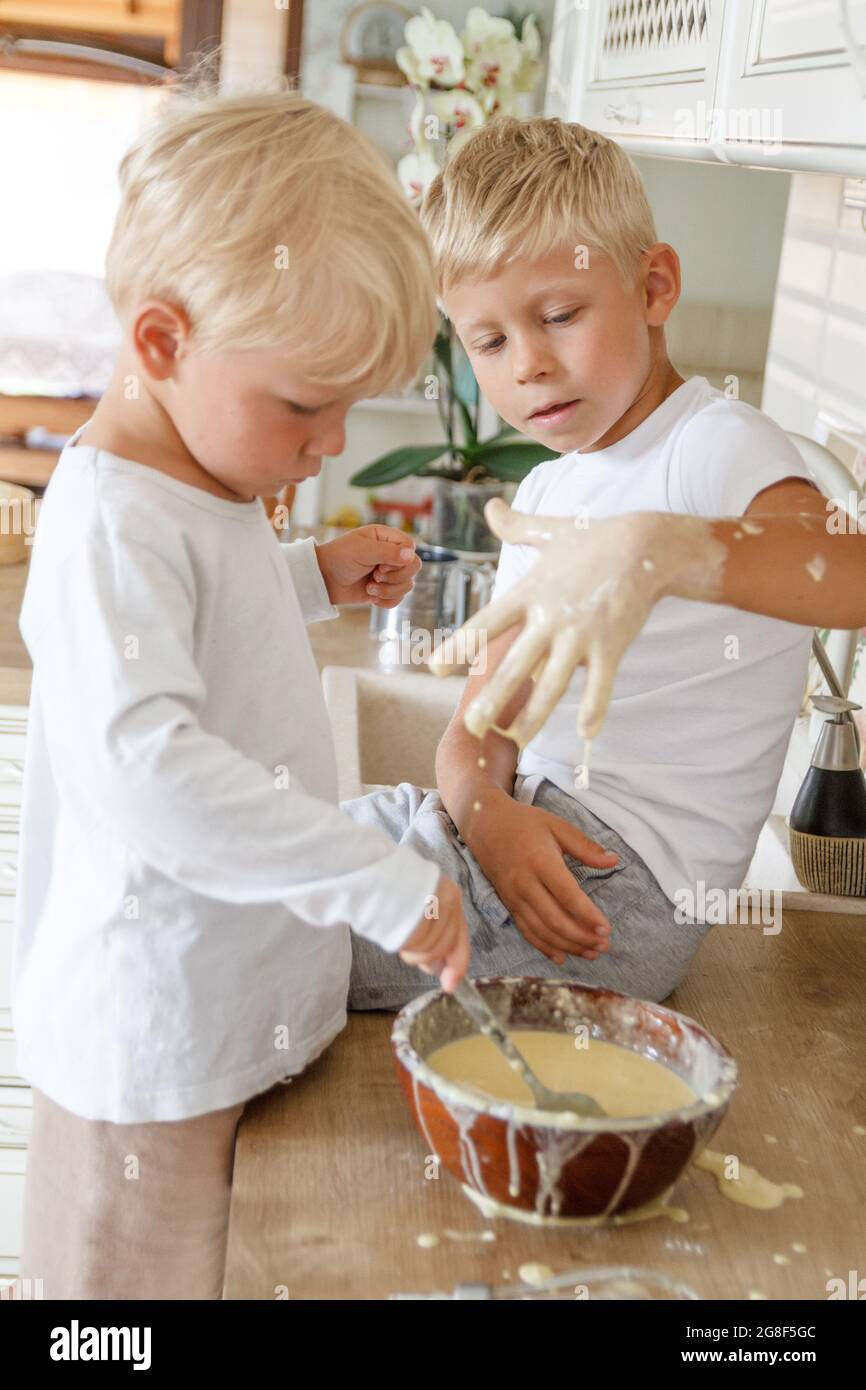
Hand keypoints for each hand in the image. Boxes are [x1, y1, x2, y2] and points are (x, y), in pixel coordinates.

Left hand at [315, 525, 421, 606]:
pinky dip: (387, 601)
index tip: (382, 564)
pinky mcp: (384, 590)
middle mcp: (390, 554)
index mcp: (386, 538)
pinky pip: (399, 598)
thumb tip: (411, 555)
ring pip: (408, 585)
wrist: (323, 580)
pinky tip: (371, 598)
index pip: (410, 546)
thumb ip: (388, 552)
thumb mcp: (363, 550)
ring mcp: (388, 573)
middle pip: (414, 566)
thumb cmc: (339, 558)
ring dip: (389, 590)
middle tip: (376, 575)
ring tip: (369, 588)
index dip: (403, 558)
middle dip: (396, 576)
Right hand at [400, 874, 468, 992]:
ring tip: (399, 934)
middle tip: (412, 954)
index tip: (450, 985)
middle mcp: (448, 899)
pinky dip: (406, 946)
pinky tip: (396, 932)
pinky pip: (416, 944)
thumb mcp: (421, 909)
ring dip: (413, 951)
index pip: (461, 937)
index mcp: (451, 895)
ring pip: (429, 949)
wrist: (370, 870)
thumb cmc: (393, 892)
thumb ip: (436, 936)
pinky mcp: (418, 913)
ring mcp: (434, 906)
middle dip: (428, 958)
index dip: (457, 964)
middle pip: (444, 947)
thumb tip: (446, 976)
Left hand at [429, 499, 722, 744]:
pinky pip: (601, 684)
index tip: (434, 669)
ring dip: (534, 715)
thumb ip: (516, 525)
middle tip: (471, 725)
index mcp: (530, 593)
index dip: (460, 646)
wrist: (648, 544)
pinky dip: (595, 708)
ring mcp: (581, 634)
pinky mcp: (612, 645)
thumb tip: (490, 505)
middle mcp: (550, 617)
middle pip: (515, 664)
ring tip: (515, 739)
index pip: (486, 623)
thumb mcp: (550, 530)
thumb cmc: (596, 539)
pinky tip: (587, 733)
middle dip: (492, 697)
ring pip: (553, 683)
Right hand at [466, 793, 619, 964]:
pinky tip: (562, 957)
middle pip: (555, 919)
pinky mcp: (509, 904)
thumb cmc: (524, 823)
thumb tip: (614, 860)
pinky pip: (526, 931)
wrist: (484, 824)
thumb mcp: (557, 825)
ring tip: (591, 953)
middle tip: (604, 946)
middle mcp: (525, 883)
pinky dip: (544, 947)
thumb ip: (585, 846)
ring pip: (541, 930)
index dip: (587, 915)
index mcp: (540, 861)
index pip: (567, 895)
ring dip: (567, 946)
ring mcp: (514, 897)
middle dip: (581, 937)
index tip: (606, 929)